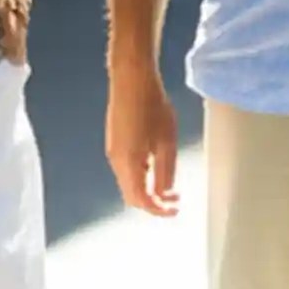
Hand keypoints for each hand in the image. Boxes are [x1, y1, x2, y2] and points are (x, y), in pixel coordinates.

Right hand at [105, 66, 179, 216]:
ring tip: (170, 185)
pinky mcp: (115, 143)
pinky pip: (126, 170)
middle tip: (175, 200)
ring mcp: (113, 151)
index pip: (141, 200)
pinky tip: (156, 166)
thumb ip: (166, 171)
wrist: (131, 79)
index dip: (159, 210)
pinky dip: (142, 176)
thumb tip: (164, 193)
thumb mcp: (167, 141)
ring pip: (129, 183)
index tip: (176, 209)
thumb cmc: (153, 106)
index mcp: (128, 163)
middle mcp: (115, 161)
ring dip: (148, 189)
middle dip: (154, 202)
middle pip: (132, 195)